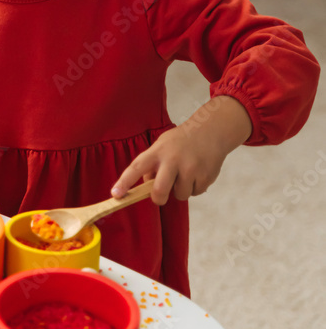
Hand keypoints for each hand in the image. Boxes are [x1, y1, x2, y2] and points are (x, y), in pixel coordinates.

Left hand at [110, 95, 252, 204]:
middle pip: (159, 191)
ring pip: (179, 195)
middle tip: (160, 196)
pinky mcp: (205, 176)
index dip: (124, 182)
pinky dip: (195, 187)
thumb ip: (152, 164)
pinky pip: (195, 193)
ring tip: (186, 173)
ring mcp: (190, 168)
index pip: (136, 167)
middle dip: (158, 198)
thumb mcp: (162, 145)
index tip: (115, 195)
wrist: (212, 130)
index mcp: (158, 151)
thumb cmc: (182, 140)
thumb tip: (146, 186)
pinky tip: (198, 172)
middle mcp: (173, 160)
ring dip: (181, 190)